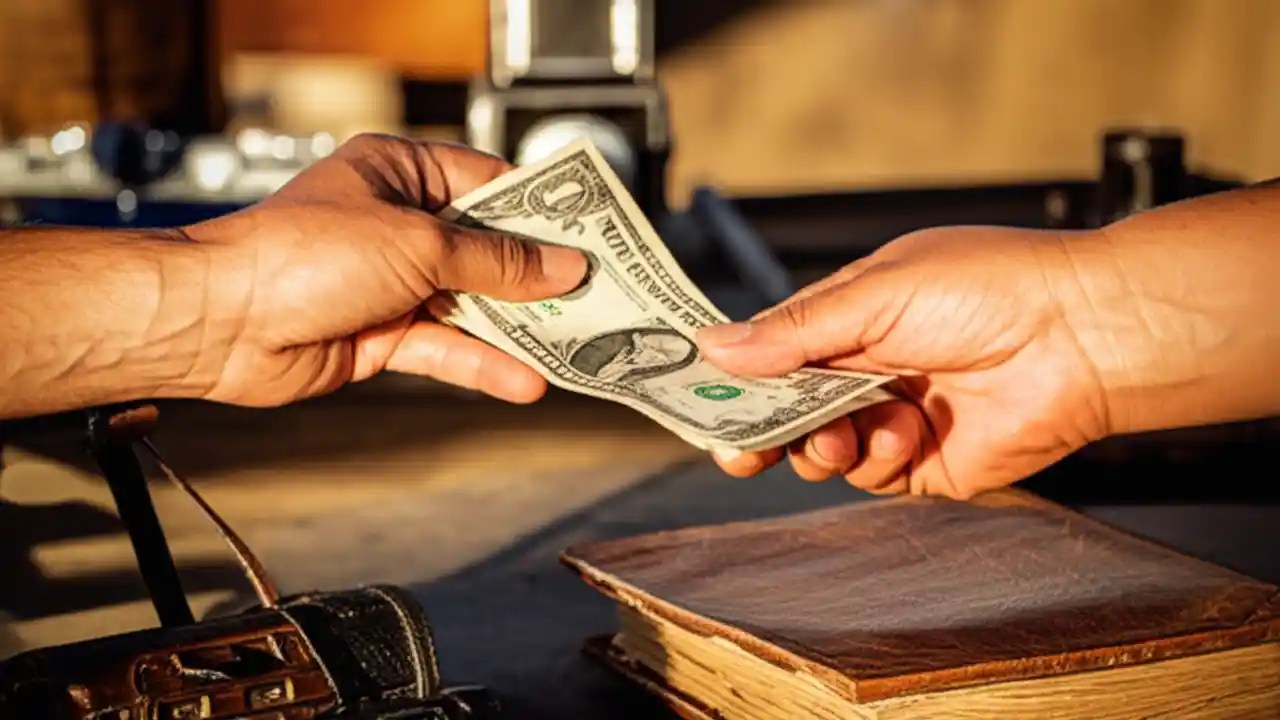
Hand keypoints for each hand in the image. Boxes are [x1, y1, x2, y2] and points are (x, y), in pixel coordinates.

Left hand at [185, 134, 585, 406]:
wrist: (222, 322)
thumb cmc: (303, 254)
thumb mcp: (418, 245)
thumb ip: (496, 261)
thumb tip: (563, 266)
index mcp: (400, 172)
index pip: (486, 183)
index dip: (539, 211)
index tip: (590, 236)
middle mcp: (397, 223)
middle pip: (485, 248)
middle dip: (536, 276)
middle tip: (593, 296)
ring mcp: (390, 282)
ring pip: (470, 304)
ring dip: (517, 327)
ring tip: (575, 344)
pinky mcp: (382, 335)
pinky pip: (445, 347)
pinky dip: (483, 363)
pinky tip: (525, 380)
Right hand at [696, 227, 1113, 498]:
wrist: (1084, 336)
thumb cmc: (994, 287)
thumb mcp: (875, 293)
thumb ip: (794, 331)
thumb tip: (716, 345)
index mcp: (848, 317)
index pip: (768, 352)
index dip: (730, 377)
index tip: (695, 396)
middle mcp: (864, 368)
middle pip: (784, 410)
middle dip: (760, 427)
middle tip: (740, 442)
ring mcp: (890, 416)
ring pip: (819, 449)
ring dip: (822, 443)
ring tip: (846, 428)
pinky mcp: (922, 461)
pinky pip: (870, 474)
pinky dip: (875, 458)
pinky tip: (902, 431)